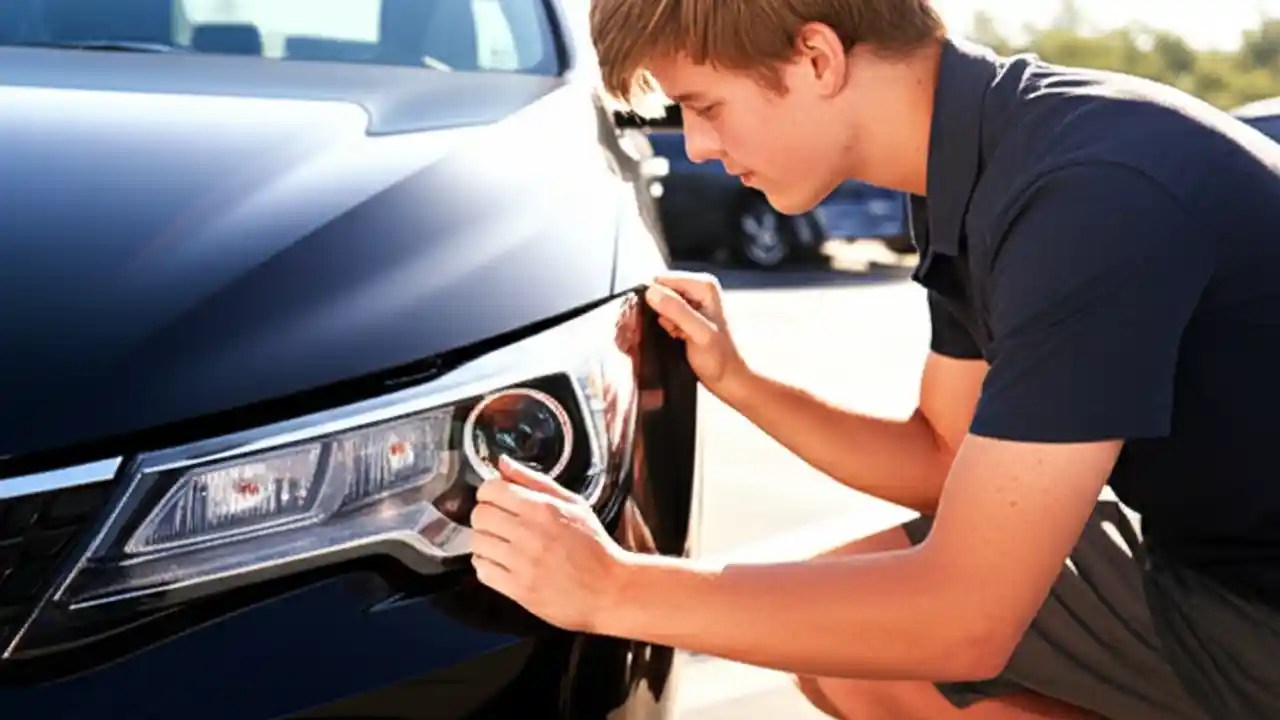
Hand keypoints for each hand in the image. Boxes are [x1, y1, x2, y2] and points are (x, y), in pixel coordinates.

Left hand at [469, 456, 628, 633]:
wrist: (608, 590)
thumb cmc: (593, 545)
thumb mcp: (573, 504)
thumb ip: (534, 480)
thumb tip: (502, 463)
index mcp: (543, 508)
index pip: (490, 490)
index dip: (490, 492)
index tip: (498, 499)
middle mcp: (529, 533)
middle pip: (479, 515)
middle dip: (486, 516)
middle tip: (500, 523)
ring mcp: (521, 563)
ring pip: (476, 543)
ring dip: (486, 542)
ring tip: (502, 545)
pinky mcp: (518, 589)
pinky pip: (481, 571)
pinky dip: (487, 565)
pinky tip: (503, 564)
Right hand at [645, 271, 749, 398]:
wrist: (731, 379)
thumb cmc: (720, 359)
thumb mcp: (699, 333)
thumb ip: (676, 311)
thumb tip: (651, 292)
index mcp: (703, 286)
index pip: (661, 280)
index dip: (655, 299)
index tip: (661, 320)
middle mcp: (698, 290)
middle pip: (660, 291)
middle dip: (657, 311)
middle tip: (671, 331)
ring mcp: (692, 304)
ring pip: (660, 305)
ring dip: (660, 322)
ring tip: (677, 336)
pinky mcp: (687, 318)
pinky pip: (664, 317)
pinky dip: (665, 328)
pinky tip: (676, 339)